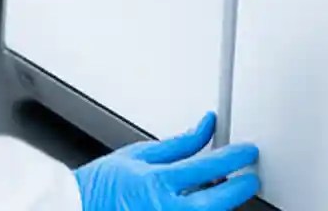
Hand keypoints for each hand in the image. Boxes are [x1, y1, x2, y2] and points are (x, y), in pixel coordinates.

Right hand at [73, 112, 258, 210]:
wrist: (78, 210)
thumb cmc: (102, 186)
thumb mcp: (140, 154)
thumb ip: (180, 143)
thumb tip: (207, 126)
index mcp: (156, 183)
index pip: (210, 166)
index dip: (235, 157)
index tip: (247, 152)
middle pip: (218, 203)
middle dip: (240, 189)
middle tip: (249, 178)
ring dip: (221, 205)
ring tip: (222, 191)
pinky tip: (202, 204)